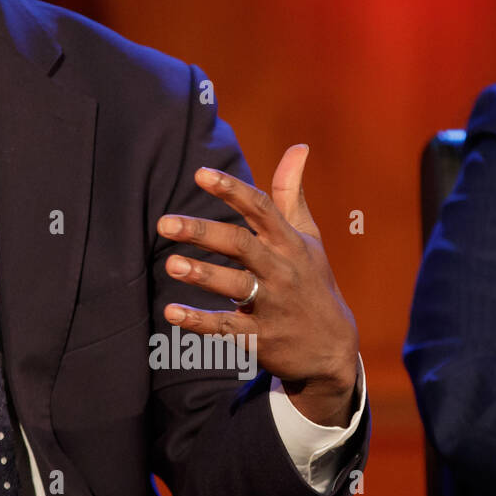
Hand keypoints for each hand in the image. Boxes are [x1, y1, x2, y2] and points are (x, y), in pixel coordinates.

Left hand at [155, 144, 358, 426]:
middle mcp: (281, 270)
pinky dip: (199, 322)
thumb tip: (298, 147)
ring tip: (170, 264)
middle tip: (164, 223)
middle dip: (203, 233)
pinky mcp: (262, 337)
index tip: (200, 174)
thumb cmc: (311, 280)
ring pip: (235, 286)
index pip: (261, 208)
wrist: (332, 348)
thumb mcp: (307, 236)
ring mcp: (273, 305)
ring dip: (202, 275)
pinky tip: (171, 312)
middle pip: (241, 245)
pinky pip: (228, 328)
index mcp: (289, 242)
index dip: (232, 190)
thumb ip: (291, 193)